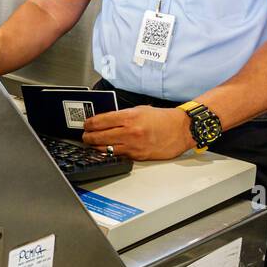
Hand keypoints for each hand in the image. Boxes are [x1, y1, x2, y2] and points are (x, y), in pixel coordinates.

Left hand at [81, 105, 195, 160]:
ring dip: (96, 146)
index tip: (86, 124)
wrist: (181, 130)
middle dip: (88, 137)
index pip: (101, 121)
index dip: (89, 123)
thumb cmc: (162, 119)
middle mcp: (130, 132)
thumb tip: (104, 121)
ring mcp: (134, 146)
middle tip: (85, 135)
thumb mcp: (140, 110)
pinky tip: (106, 150)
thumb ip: (121, 116)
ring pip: (106, 149)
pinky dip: (110, 152)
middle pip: (99, 137)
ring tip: (92, 143)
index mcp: (130, 117)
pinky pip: (118, 155)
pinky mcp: (138, 156)